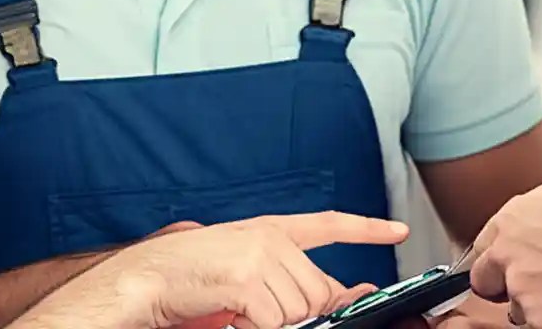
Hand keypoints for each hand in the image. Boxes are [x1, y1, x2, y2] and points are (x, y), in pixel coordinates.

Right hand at [115, 211, 409, 327]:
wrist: (145, 277)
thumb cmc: (185, 277)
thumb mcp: (243, 267)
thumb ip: (286, 274)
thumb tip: (336, 296)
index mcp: (267, 228)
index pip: (327, 223)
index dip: (366, 227)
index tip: (396, 228)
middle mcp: (268, 236)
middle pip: (317, 291)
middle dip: (296, 311)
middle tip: (257, 310)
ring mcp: (258, 255)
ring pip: (298, 310)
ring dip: (271, 321)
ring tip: (237, 309)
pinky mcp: (247, 279)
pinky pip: (274, 321)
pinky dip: (255, 327)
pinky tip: (231, 315)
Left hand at [470, 147, 541, 327]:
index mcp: (509, 219)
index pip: (484, 244)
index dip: (499, 256)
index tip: (516, 260)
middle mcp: (505, 251)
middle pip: (483, 280)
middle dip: (501, 287)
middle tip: (532, 286)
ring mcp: (518, 284)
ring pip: (513, 307)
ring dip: (532, 305)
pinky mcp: (536, 314)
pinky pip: (536, 326)